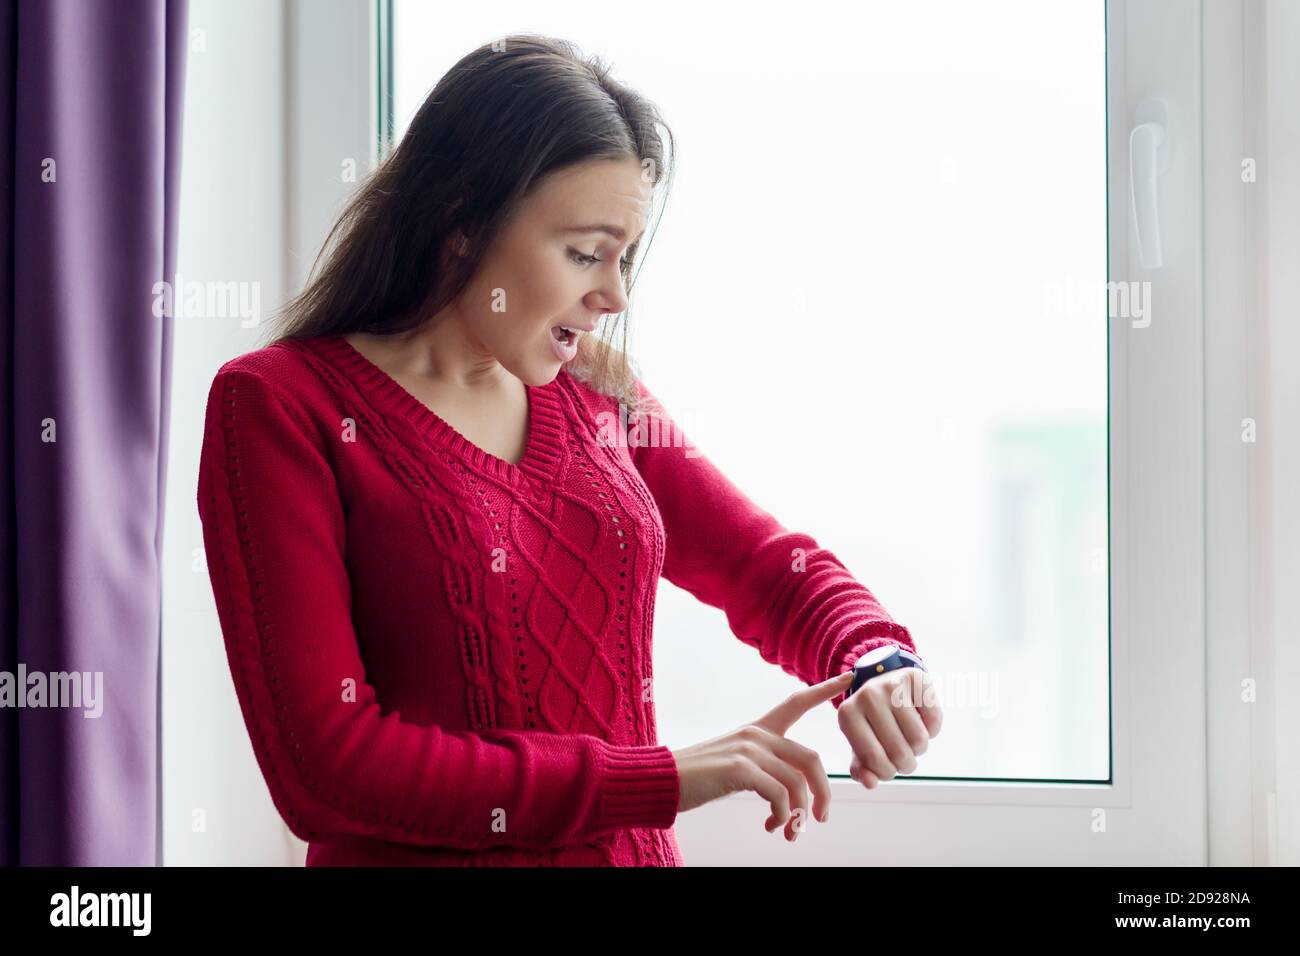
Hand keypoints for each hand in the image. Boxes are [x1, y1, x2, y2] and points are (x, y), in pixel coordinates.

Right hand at [671, 671, 853, 841]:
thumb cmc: (697, 778)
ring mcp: (749, 750)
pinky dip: (782, 817)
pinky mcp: (740, 769)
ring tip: (788, 832)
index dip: (823, 690)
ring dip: (800, 814)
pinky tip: (771, 825)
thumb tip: (790, 794)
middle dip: (823, 793)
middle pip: (810, 759)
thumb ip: (763, 768)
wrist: (661, 780)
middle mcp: (756, 735)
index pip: (795, 703)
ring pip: (798, 782)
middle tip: (819, 819)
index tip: (848, 677)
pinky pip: (780, 796)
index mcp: (756, 730)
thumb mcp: (735, 765)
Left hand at [840, 665, 941, 788]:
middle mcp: (867, 695)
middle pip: (900, 752)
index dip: (887, 773)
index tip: (888, 769)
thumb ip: (862, 767)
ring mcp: (892, 684)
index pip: (873, 759)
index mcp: (847, 714)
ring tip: (910, 739)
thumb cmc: (873, 720)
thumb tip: (870, 783)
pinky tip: (921, 721)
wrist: (886, 681)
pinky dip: (933, 730)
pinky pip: (934, 720)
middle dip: (907, 765)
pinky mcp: (916, 678)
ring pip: (919, 739)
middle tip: (904, 758)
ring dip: (920, 749)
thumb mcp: (861, 742)